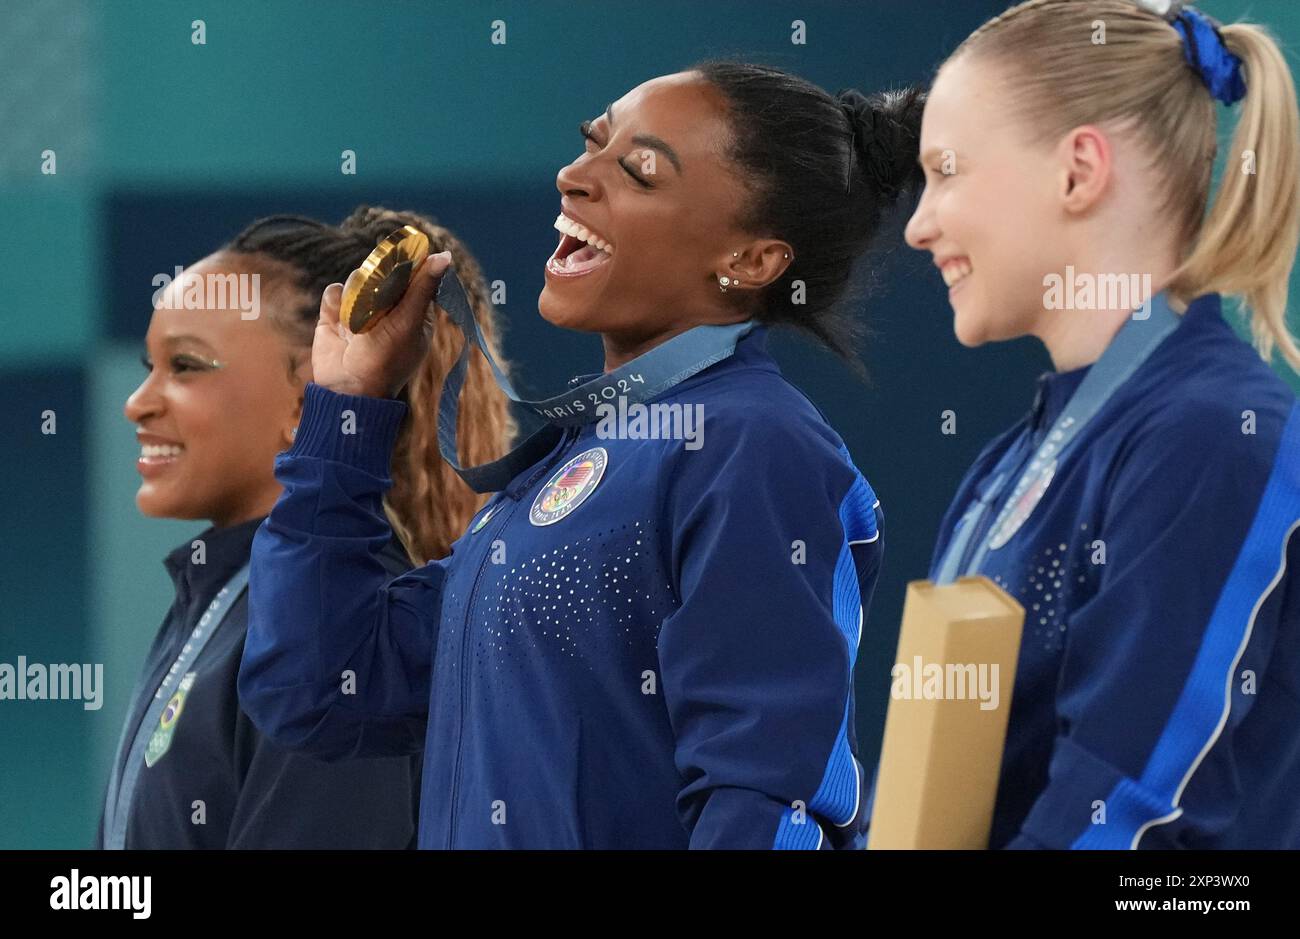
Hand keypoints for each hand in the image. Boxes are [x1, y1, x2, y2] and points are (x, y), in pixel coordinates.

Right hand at [311, 250, 452, 398]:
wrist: (347, 389)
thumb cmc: (386, 361)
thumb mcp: (409, 322)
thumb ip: (422, 288)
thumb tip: (446, 256)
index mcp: (413, 310)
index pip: (413, 275)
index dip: (405, 266)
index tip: (398, 262)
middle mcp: (388, 307)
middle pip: (381, 272)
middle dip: (376, 282)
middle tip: (376, 303)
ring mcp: (360, 309)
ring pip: (356, 279)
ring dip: (355, 297)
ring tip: (357, 325)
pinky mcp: (335, 314)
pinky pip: (334, 292)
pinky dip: (335, 304)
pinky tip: (340, 323)